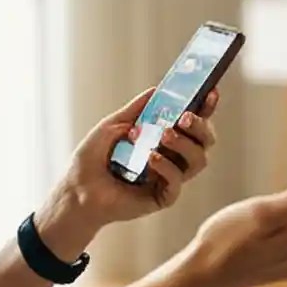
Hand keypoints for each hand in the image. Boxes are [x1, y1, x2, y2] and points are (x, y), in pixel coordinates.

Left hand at [54, 87, 221, 227]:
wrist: (77, 188)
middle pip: (204, 142)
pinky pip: (177, 182)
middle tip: (185, 117)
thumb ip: (137, 109)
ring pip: (198, 161)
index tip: (210, 91)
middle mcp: (172, 158)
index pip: (193, 122)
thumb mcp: (114, 125)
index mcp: (163, 139)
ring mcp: (169, 178)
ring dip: (185, 144)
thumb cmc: (92, 158)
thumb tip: (158, 89)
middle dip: (200, 126)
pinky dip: (167, 166)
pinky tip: (151, 158)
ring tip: (164, 135)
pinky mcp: (163, 197)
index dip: (206, 107)